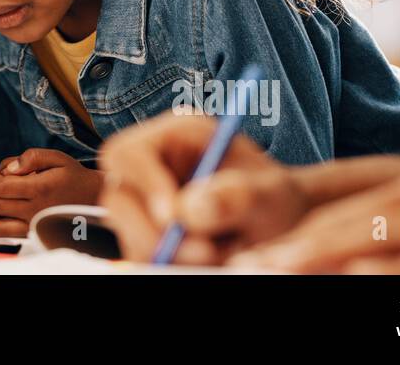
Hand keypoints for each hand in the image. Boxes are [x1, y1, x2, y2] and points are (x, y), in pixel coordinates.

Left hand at [0, 148, 102, 236]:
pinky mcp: (32, 234)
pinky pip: (4, 235)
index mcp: (40, 189)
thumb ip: (31, 157)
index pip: (1, 187)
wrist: (92, 200)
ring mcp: (32, 225)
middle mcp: (35, 211)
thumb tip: (8, 169)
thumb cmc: (72, 176)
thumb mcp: (56, 157)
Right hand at [98, 114, 296, 263]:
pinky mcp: (145, 231)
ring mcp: (144, 200)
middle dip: (153, 232)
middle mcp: (151, 165)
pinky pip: (139, 252)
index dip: (144, 184)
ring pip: (127, 231)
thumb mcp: (270, 194)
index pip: (130, 153)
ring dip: (165, 252)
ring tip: (218, 253)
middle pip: (119, 197)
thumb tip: (187, 210)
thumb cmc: (276, 199)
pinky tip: (205, 259)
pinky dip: (167, 263)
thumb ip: (236, 196)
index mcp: (175, 135)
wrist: (280, 224)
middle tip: (204, 253)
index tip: (171, 218)